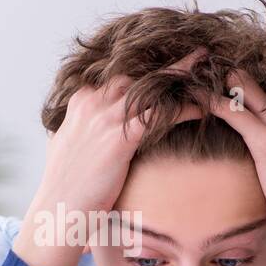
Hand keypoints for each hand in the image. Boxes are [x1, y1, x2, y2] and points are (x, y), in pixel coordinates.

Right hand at [14, 50, 205, 265]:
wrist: (58, 210)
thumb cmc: (64, 186)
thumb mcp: (65, 146)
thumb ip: (78, 129)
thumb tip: (80, 128)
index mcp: (81, 103)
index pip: (119, 76)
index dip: (146, 71)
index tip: (169, 65)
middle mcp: (92, 104)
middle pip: (137, 75)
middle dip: (168, 66)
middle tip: (197, 55)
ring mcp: (105, 119)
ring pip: (151, 88)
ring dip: (182, 78)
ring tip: (207, 67)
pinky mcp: (119, 139)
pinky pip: (160, 115)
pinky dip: (184, 108)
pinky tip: (203, 107)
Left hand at [205, 70, 265, 234]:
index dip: (244, 74)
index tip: (219, 74)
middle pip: (253, 72)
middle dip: (224, 70)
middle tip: (197, 71)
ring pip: (240, 83)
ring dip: (212, 81)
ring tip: (187, 79)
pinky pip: (230, 110)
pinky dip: (208, 102)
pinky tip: (190, 99)